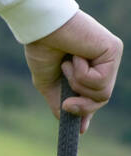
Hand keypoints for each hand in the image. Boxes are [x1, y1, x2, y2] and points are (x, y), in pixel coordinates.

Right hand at [25, 10, 122, 133]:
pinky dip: (81, 74)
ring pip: (101, 93)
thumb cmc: (43, 48)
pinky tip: (76, 57)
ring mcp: (111, 55)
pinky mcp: (113, 50)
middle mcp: (105, 60)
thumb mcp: (49, 83)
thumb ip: (60, 102)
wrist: (41, 27)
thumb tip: (71, 123)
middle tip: (67, 103)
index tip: (80, 128)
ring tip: (68, 64)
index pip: (95, 95)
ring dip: (78, 84)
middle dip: (82, 105)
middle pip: (101, 99)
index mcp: (91, 66)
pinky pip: (100, 81)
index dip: (87, 111)